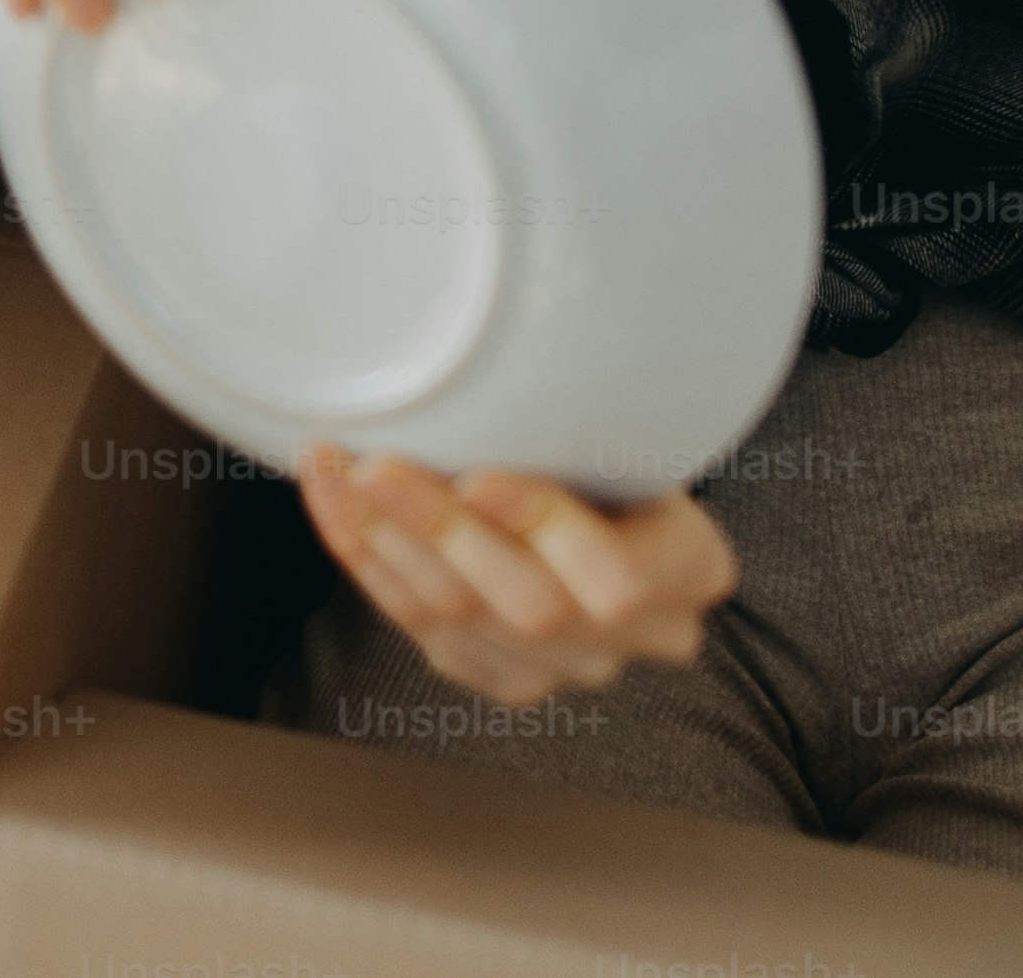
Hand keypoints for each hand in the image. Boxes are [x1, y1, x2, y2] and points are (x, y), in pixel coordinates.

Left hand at [301, 447, 733, 707]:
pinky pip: (423, 631)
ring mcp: (572, 667)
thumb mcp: (617, 409)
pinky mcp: (506, 678)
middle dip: (439, 532)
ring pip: (463, 623)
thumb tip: (500, 344)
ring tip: (334, 470)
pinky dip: (368, 562)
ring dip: (384, 542)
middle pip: (530, 607)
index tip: (475, 475)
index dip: (543, 531)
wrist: (596, 482)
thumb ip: (580, 404)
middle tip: (373, 465)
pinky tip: (333, 501)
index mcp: (690, 568)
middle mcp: (642, 635)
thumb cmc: (604, 428)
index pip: (620, 577)